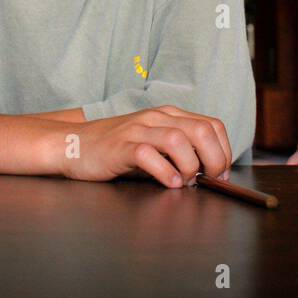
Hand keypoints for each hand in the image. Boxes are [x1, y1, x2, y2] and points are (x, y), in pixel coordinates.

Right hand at [61, 105, 232, 186]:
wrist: (74, 143)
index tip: (220, 173)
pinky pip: (149, 155)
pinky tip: (168, 183)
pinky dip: (165, 172)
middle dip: (214, 160)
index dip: (224, 151)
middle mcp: (156, 118)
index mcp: (169, 115)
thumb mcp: (153, 142)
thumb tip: (209, 171)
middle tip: (208, 180)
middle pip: (202, 131)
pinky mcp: (121, 147)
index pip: (213, 125)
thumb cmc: (116, 148)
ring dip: (189, 166)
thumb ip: (179, 149)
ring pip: (178, 141)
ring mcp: (138, 130)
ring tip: (184, 182)